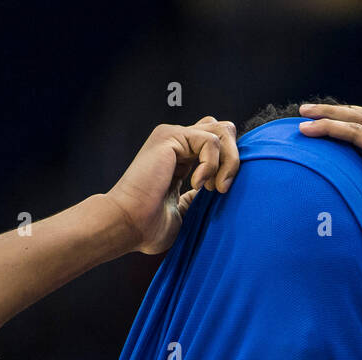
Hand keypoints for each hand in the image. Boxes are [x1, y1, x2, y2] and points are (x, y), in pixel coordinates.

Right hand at [108, 117, 240, 254]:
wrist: (128, 225)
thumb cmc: (148, 227)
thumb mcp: (182, 211)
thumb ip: (195, 197)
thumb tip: (214, 190)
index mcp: (179, 158)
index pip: (215, 142)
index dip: (227, 162)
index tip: (219, 192)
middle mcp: (176, 143)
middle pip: (223, 130)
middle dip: (233, 158)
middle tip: (221, 189)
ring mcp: (173, 137)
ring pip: (221, 131)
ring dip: (227, 162)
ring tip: (214, 188)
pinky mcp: (171, 137)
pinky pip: (210, 141)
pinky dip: (212, 164)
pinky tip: (198, 184)